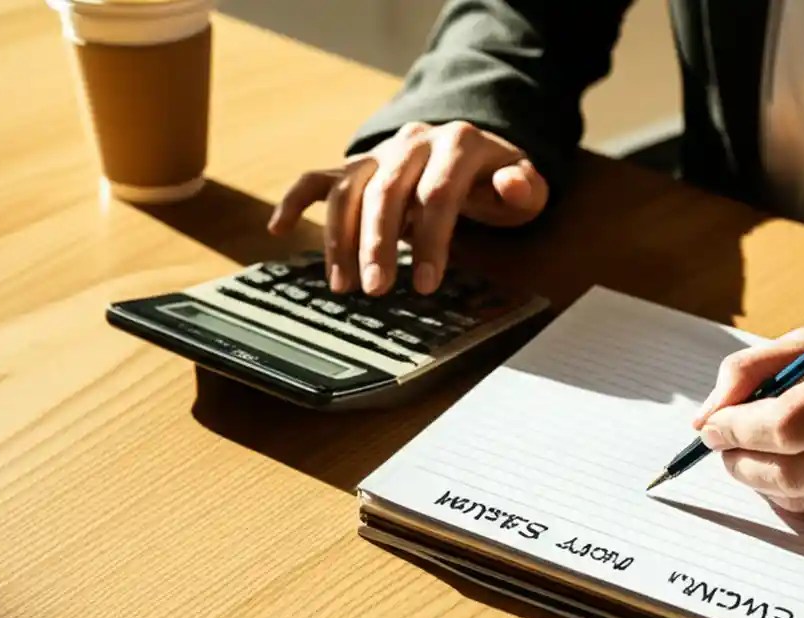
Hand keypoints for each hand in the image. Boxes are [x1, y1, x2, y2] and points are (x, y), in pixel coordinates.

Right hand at [267, 121, 548, 295]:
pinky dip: (295, 200)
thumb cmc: (499, 180)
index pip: (438, 194)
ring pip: (349, 188)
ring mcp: (381, 153)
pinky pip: (318, 177)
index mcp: (458, 143)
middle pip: (386, 191)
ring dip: (338, 237)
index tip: (426, 285)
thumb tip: (513, 185)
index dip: (431, 240)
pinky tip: (278, 229)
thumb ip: (525, 187)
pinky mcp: (357, 166)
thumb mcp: (526, 185)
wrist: (474, 151)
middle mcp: (414, 142)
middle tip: (375, 290)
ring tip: (341, 285)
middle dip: (377, 243)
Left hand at [691, 313, 803, 518]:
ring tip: (755, 455)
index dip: (738, 429)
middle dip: (742, 463)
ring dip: (764, 482)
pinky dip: (798, 496)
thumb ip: (756, 368)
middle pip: (796, 472)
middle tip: (725, 446)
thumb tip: (705, 418)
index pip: (791, 422)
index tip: (714, 425)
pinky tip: (793, 469)